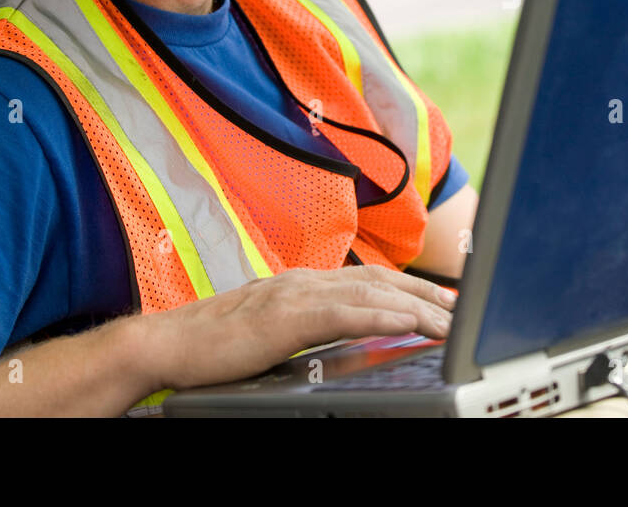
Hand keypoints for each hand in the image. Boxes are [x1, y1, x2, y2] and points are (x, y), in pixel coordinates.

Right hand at [140, 265, 455, 393]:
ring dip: (416, 307)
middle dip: (426, 295)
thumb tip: (340, 334)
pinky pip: (344, 314)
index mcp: (304, 283)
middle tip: (463, 309)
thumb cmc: (214, 344)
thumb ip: (307, 325)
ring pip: (371, 296)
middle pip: (381, 283)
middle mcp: (306, 281)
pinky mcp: (285, 318)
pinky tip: (407, 322)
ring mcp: (296, 295)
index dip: (412, 288)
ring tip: (449, 320)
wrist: (165, 346)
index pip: (371, 281)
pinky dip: (380, 316)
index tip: (444, 300)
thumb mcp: (273, 329)